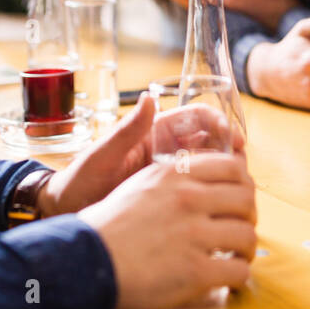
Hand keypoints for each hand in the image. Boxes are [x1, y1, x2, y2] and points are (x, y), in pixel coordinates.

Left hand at [41, 94, 247, 216]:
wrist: (70, 212)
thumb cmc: (81, 179)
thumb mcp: (103, 154)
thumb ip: (128, 129)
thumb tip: (149, 97)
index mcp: (155, 130)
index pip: (198, 116)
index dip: (220, 123)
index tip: (233, 139)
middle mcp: (168, 148)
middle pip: (212, 141)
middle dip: (231, 149)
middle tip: (239, 169)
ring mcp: (172, 172)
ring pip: (212, 166)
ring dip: (228, 173)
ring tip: (236, 189)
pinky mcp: (173, 196)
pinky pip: (202, 191)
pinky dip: (217, 194)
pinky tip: (223, 206)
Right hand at [77, 150, 256, 308]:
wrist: (86, 260)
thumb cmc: (108, 226)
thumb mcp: (140, 184)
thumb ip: (173, 178)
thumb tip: (200, 181)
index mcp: (176, 174)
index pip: (233, 168)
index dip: (243, 185)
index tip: (238, 200)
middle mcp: (189, 198)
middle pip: (247, 198)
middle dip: (248, 216)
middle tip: (239, 229)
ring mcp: (194, 234)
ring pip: (247, 234)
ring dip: (246, 249)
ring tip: (235, 257)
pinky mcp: (196, 271)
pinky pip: (238, 271)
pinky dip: (238, 276)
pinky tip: (227, 278)